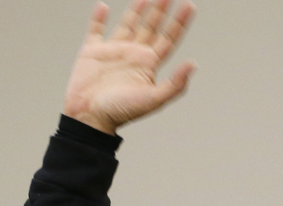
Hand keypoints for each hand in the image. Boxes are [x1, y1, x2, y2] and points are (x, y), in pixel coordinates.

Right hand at [63, 0, 196, 134]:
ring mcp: (113, 51)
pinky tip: (103, 7)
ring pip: (128, 23)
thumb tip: (194, 63)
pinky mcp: (91, 52)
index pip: (168, 38)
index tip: (189, 5)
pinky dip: (98, 18)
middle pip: (151, 26)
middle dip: (161, 9)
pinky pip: (95, 30)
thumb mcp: (153, 99)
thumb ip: (175, 83)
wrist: (89, 117)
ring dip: (137, 8)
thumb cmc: (120, 112)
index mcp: (148, 64)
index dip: (179, 22)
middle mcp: (133, 55)